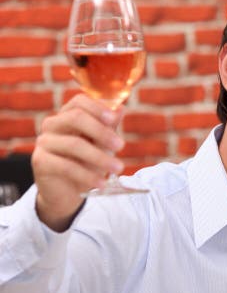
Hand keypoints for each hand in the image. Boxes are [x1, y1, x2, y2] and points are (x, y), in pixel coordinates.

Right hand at [31, 94, 124, 231]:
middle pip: (75, 118)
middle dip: (101, 131)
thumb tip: (120, 108)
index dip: (97, 107)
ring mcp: (44, 142)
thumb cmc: (87, 162)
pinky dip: (87, 175)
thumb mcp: (102, 143)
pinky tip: (101, 183)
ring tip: (118, 168)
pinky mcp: (40, 161)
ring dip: (100, 157)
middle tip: (121, 146)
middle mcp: (53, 124)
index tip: (113, 118)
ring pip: (74, 144)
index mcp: (68, 115)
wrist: (68, 191)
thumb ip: (109, 127)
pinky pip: (66, 166)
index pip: (79, 101)